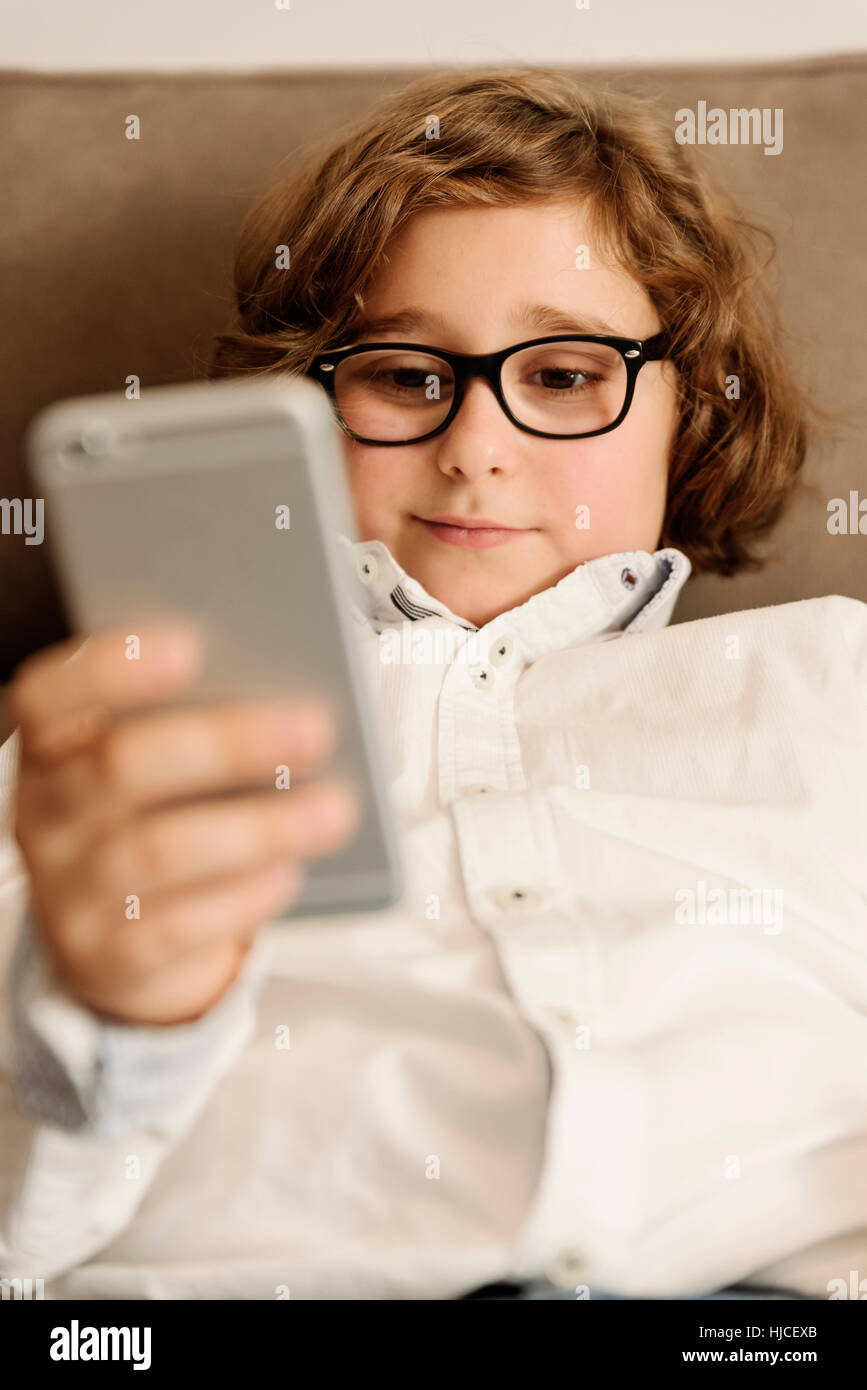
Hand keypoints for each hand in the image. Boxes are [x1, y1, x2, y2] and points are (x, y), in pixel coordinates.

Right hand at [9, 622, 359, 1025]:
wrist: (121, 945)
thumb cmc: (160, 820)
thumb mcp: (159, 768)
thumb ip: (196, 725)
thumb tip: (289, 690)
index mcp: (53, 746)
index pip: (51, 694)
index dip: (110, 668)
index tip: (190, 644)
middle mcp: (47, 814)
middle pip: (122, 766)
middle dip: (226, 744)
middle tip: (314, 728)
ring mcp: (69, 891)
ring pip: (157, 850)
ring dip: (257, 827)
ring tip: (334, 809)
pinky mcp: (106, 957)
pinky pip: (173, 927)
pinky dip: (239, 897)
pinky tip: (289, 872)